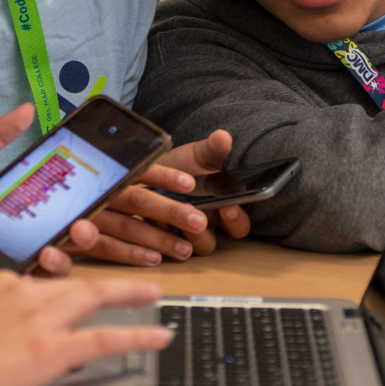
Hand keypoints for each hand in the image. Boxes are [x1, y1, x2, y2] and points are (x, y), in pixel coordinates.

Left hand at [0, 105, 93, 290]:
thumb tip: (26, 109)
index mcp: (31, 202)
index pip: (71, 201)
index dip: (93, 199)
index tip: (104, 190)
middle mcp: (32, 231)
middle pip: (76, 234)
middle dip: (88, 232)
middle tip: (80, 226)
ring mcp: (21, 258)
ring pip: (61, 264)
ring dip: (64, 259)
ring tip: (49, 250)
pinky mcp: (5, 280)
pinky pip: (30, 286)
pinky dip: (35, 281)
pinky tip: (30, 272)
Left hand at [85, 130, 251, 265]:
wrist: (149, 171)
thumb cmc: (181, 165)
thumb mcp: (198, 155)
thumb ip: (213, 149)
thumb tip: (224, 136)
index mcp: (220, 210)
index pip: (238, 226)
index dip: (236, 221)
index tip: (229, 208)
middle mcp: (201, 228)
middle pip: (209, 244)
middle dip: (204, 234)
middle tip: (198, 221)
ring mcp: (177, 236)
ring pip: (183, 249)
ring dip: (178, 237)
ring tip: (170, 222)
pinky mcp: (154, 239)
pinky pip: (156, 248)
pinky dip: (153, 238)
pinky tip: (146, 222)